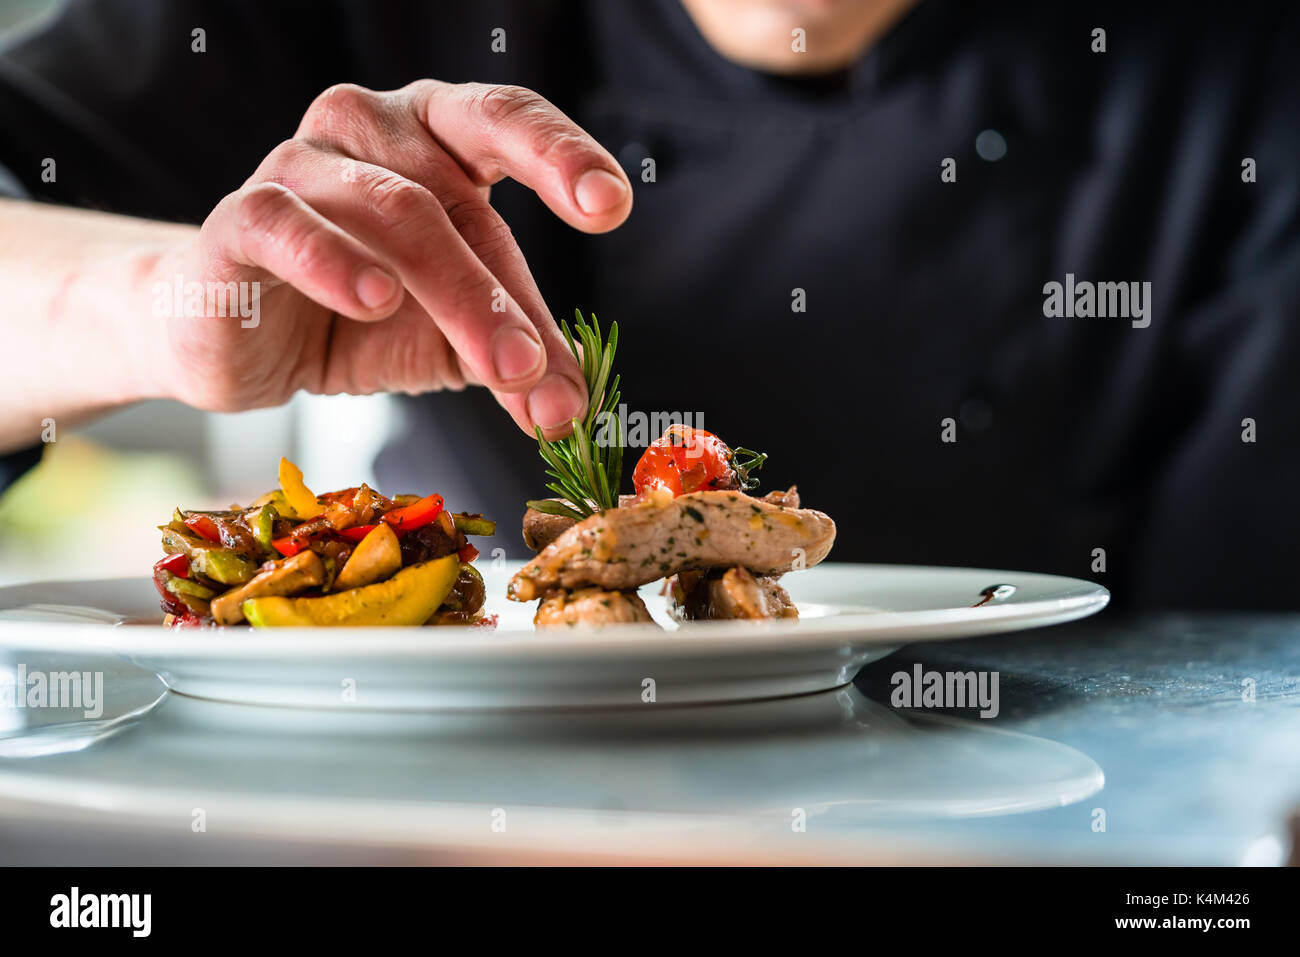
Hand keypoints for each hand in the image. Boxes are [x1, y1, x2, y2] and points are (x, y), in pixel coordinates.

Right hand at [142, 80, 632, 435]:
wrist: (238, 338)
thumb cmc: (358, 317)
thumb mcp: (455, 339)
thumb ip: (515, 359)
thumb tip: (570, 411)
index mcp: (434, 138)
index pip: (504, 119)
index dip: (560, 153)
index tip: (612, 204)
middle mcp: (369, 129)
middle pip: (454, 195)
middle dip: (508, 290)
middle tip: (542, 366)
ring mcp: (299, 165)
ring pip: (392, 211)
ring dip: (458, 295)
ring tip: (501, 366)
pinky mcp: (239, 219)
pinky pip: (287, 224)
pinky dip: (335, 261)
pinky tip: (376, 299)